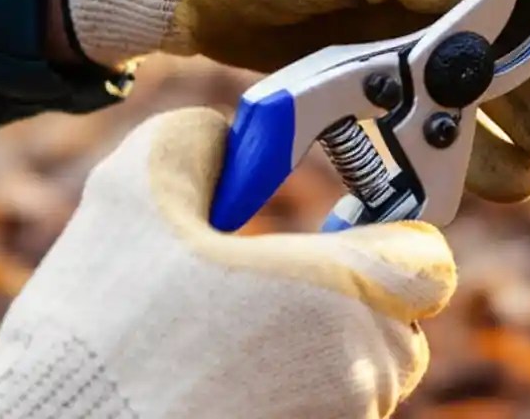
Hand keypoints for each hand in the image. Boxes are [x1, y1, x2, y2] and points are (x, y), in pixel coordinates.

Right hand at [0, 108, 455, 418]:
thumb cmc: (100, 333)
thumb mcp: (137, 191)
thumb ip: (203, 139)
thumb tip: (229, 138)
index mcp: (341, 297)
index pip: (430, 258)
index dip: (390, 225)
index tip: (346, 216)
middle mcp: (357, 377)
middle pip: (397, 321)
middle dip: (347, 290)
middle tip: (274, 271)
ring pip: (356, 374)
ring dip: (312, 342)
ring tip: (224, 325)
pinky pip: (315, 409)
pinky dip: (283, 388)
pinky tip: (208, 373)